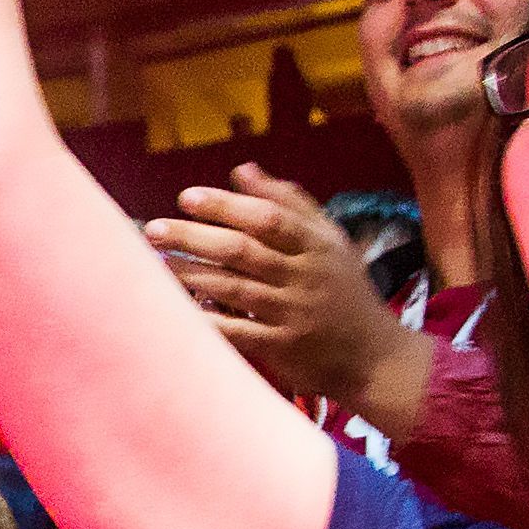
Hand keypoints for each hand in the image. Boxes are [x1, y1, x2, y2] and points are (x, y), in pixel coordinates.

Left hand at [143, 164, 415, 411]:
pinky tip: (176, 310)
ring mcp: (294, 313)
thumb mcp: (330, 242)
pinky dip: (207, 321)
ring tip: (156, 263)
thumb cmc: (343, 291)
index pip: (268, 219)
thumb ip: (289, 203)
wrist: (375, 357)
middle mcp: (306, 276)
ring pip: (235, 288)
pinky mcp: (283, 348)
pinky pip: (238, 332)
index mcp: (317, 245)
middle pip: (244, 250)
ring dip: (191, 274)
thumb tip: (242, 170)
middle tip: (154, 229)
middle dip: (195, 237)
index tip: (186, 197)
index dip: (226, 206)